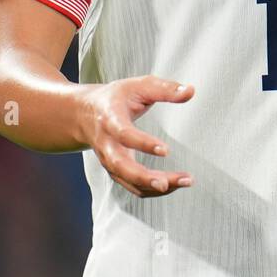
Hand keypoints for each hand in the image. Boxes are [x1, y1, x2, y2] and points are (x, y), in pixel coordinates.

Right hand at [80, 75, 195, 195]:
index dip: (143, 143)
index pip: (123, 134)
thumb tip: (190, 91)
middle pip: (120, 166)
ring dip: (155, 186)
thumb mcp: (138, 86)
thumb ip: (165, 89)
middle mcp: (107, 144)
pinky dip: (154, 190)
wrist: (85, 113)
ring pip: (129, 181)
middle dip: (144, 177)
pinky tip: (176, 183)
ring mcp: (110, 161)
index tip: (166, 150)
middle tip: (166, 183)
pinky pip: (134, 187)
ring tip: (184, 181)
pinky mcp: (117, 171)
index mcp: (110, 119)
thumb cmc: (116, 98)